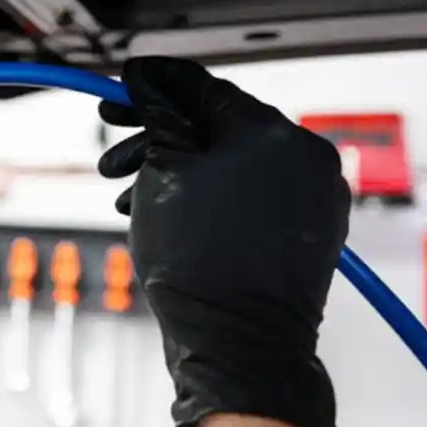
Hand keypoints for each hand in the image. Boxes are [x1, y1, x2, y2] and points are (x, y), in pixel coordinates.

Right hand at [97, 57, 349, 426]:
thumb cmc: (200, 267)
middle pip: (216, 124)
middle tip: (115, 143)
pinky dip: (210, 194)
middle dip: (158, 135)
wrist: (238, 344)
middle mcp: (303, 155)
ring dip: (178, 169)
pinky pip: (252, 193)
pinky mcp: (310, 227)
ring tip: (129, 195)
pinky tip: (168, 212)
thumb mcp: (163, 174)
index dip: (154, 84)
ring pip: (231, 161)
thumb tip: (152, 82)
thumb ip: (161, 117)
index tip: (127, 83)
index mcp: (270, 133)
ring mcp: (312, 193)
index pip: (202, 87)